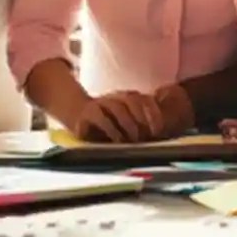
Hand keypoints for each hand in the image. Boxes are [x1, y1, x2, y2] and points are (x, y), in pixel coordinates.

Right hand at [72, 87, 191, 142]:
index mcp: (129, 97)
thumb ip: (139, 124)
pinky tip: (118, 140)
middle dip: (142, 118)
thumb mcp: (125, 122)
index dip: (154, 113)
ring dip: (129, 124)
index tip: (159, 129)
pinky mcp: (89, 112)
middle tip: (146, 136)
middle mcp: (117, 97)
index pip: (145, 99)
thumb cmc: (107, 122)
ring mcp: (102, 102)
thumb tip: (159, 137)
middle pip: (134, 101)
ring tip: (134, 139)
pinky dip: (112, 129)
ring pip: (119, 107)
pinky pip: (102, 118)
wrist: (77, 114)